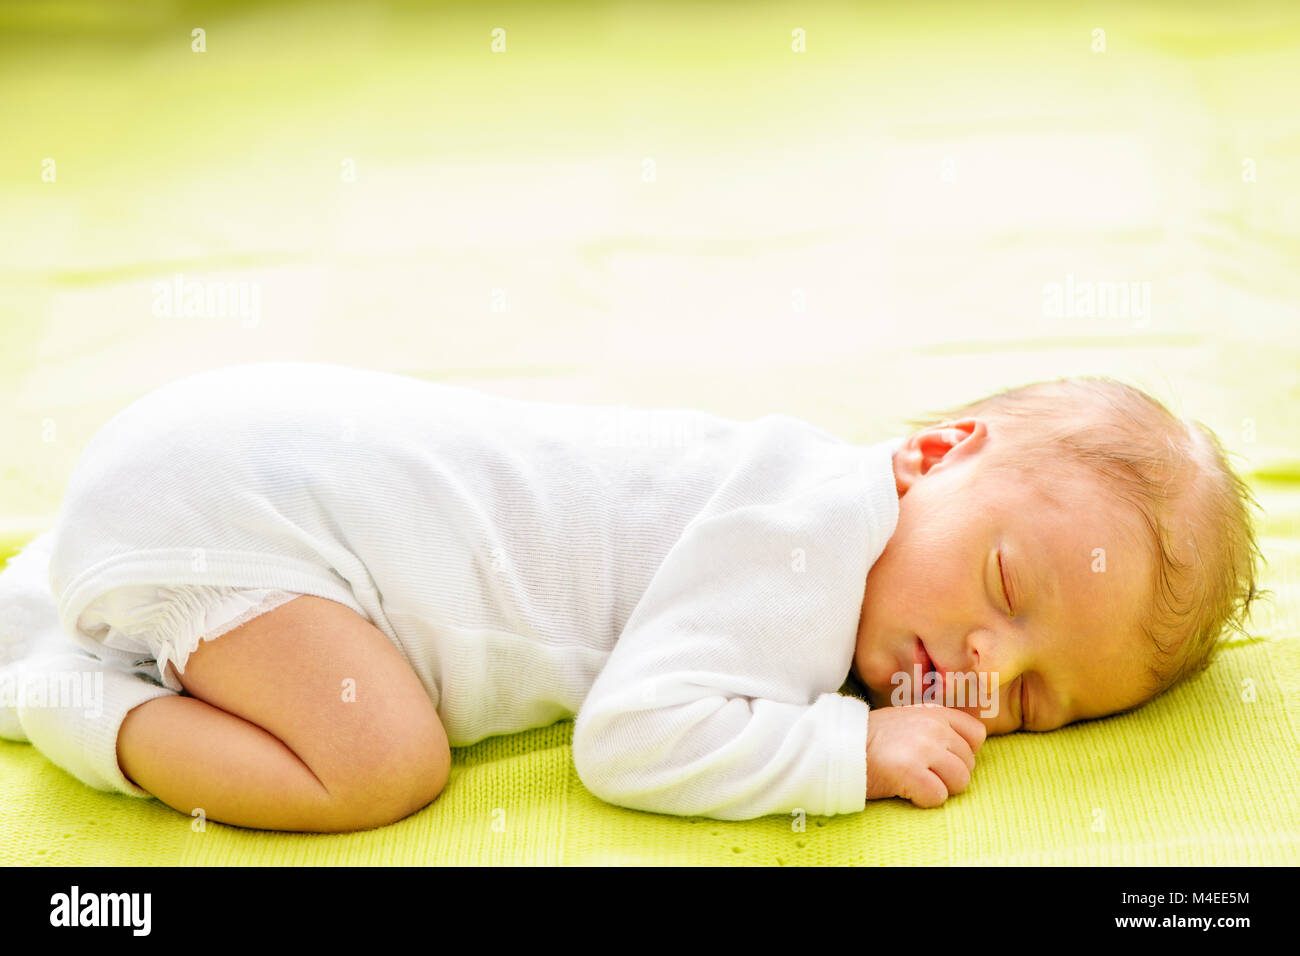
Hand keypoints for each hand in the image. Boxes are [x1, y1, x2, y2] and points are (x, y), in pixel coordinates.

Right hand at [865, 704, 985, 807]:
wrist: (836, 745)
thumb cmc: (872, 738)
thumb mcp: (907, 719)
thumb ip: (935, 727)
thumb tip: (965, 747)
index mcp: (935, 713)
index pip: (976, 735)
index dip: (963, 752)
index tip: (940, 759)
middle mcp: (934, 728)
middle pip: (968, 764)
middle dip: (948, 774)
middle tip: (920, 772)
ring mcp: (923, 749)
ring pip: (959, 782)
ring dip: (939, 788)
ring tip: (914, 781)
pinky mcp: (910, 772)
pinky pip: (938, 797)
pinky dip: (923, 799)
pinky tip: (904, 789)